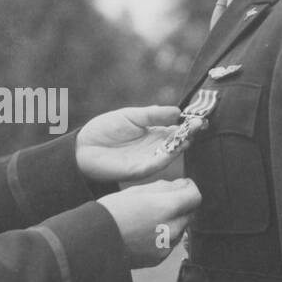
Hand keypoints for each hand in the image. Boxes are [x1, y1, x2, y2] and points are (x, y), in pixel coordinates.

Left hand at [76, 105, 206, 183]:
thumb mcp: (131, 116)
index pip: (175, 128)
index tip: (199, 116)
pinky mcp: (139, 170)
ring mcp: (148, 159)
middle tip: (200, 124)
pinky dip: (166, 157)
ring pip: (170, 153)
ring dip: (181, 145)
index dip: (187, 123)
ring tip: (190, 134)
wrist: (82, 148)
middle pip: (177, 141)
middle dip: (189, 133)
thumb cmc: (104, 129)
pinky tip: (174, 149)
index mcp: (153, 133)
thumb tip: (178, 111)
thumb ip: (153, 114)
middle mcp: (154, 147)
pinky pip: (156, 165)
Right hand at [97, 178, 201, 267]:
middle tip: (158, 202)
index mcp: (167, 207)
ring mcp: (167, 245)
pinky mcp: (159, 258)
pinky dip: (162, 236)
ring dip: (171, 221)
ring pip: (179, 228)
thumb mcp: (137, 191)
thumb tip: (183, 185)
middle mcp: (172, 228)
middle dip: (179, 205)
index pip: (195, 196)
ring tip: (145, 219)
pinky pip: (168, 243)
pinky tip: (142, 233)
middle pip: (189, 213)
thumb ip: (165, 187)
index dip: (189, 189)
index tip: (182, 186)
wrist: (94, 241)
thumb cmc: (112, 212)